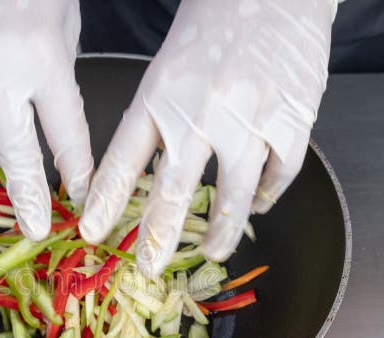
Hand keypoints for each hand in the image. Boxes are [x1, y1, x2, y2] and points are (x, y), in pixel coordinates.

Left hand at [79, 0, 336, 276]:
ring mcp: (249, 119)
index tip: (91, 233)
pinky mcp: (292, 119)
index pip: (123, 161)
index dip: (106, 202)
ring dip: (222, 232)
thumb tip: (148, 177)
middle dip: (158, 238)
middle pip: (173, 191)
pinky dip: (268, 196)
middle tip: (149, 267)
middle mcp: (200, 112)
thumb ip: (157, 119)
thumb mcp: (166, 67)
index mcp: (160, 95)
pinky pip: (280, 174)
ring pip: (233, 196)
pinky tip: (257, 206)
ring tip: (213, 252)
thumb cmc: (214, 22)